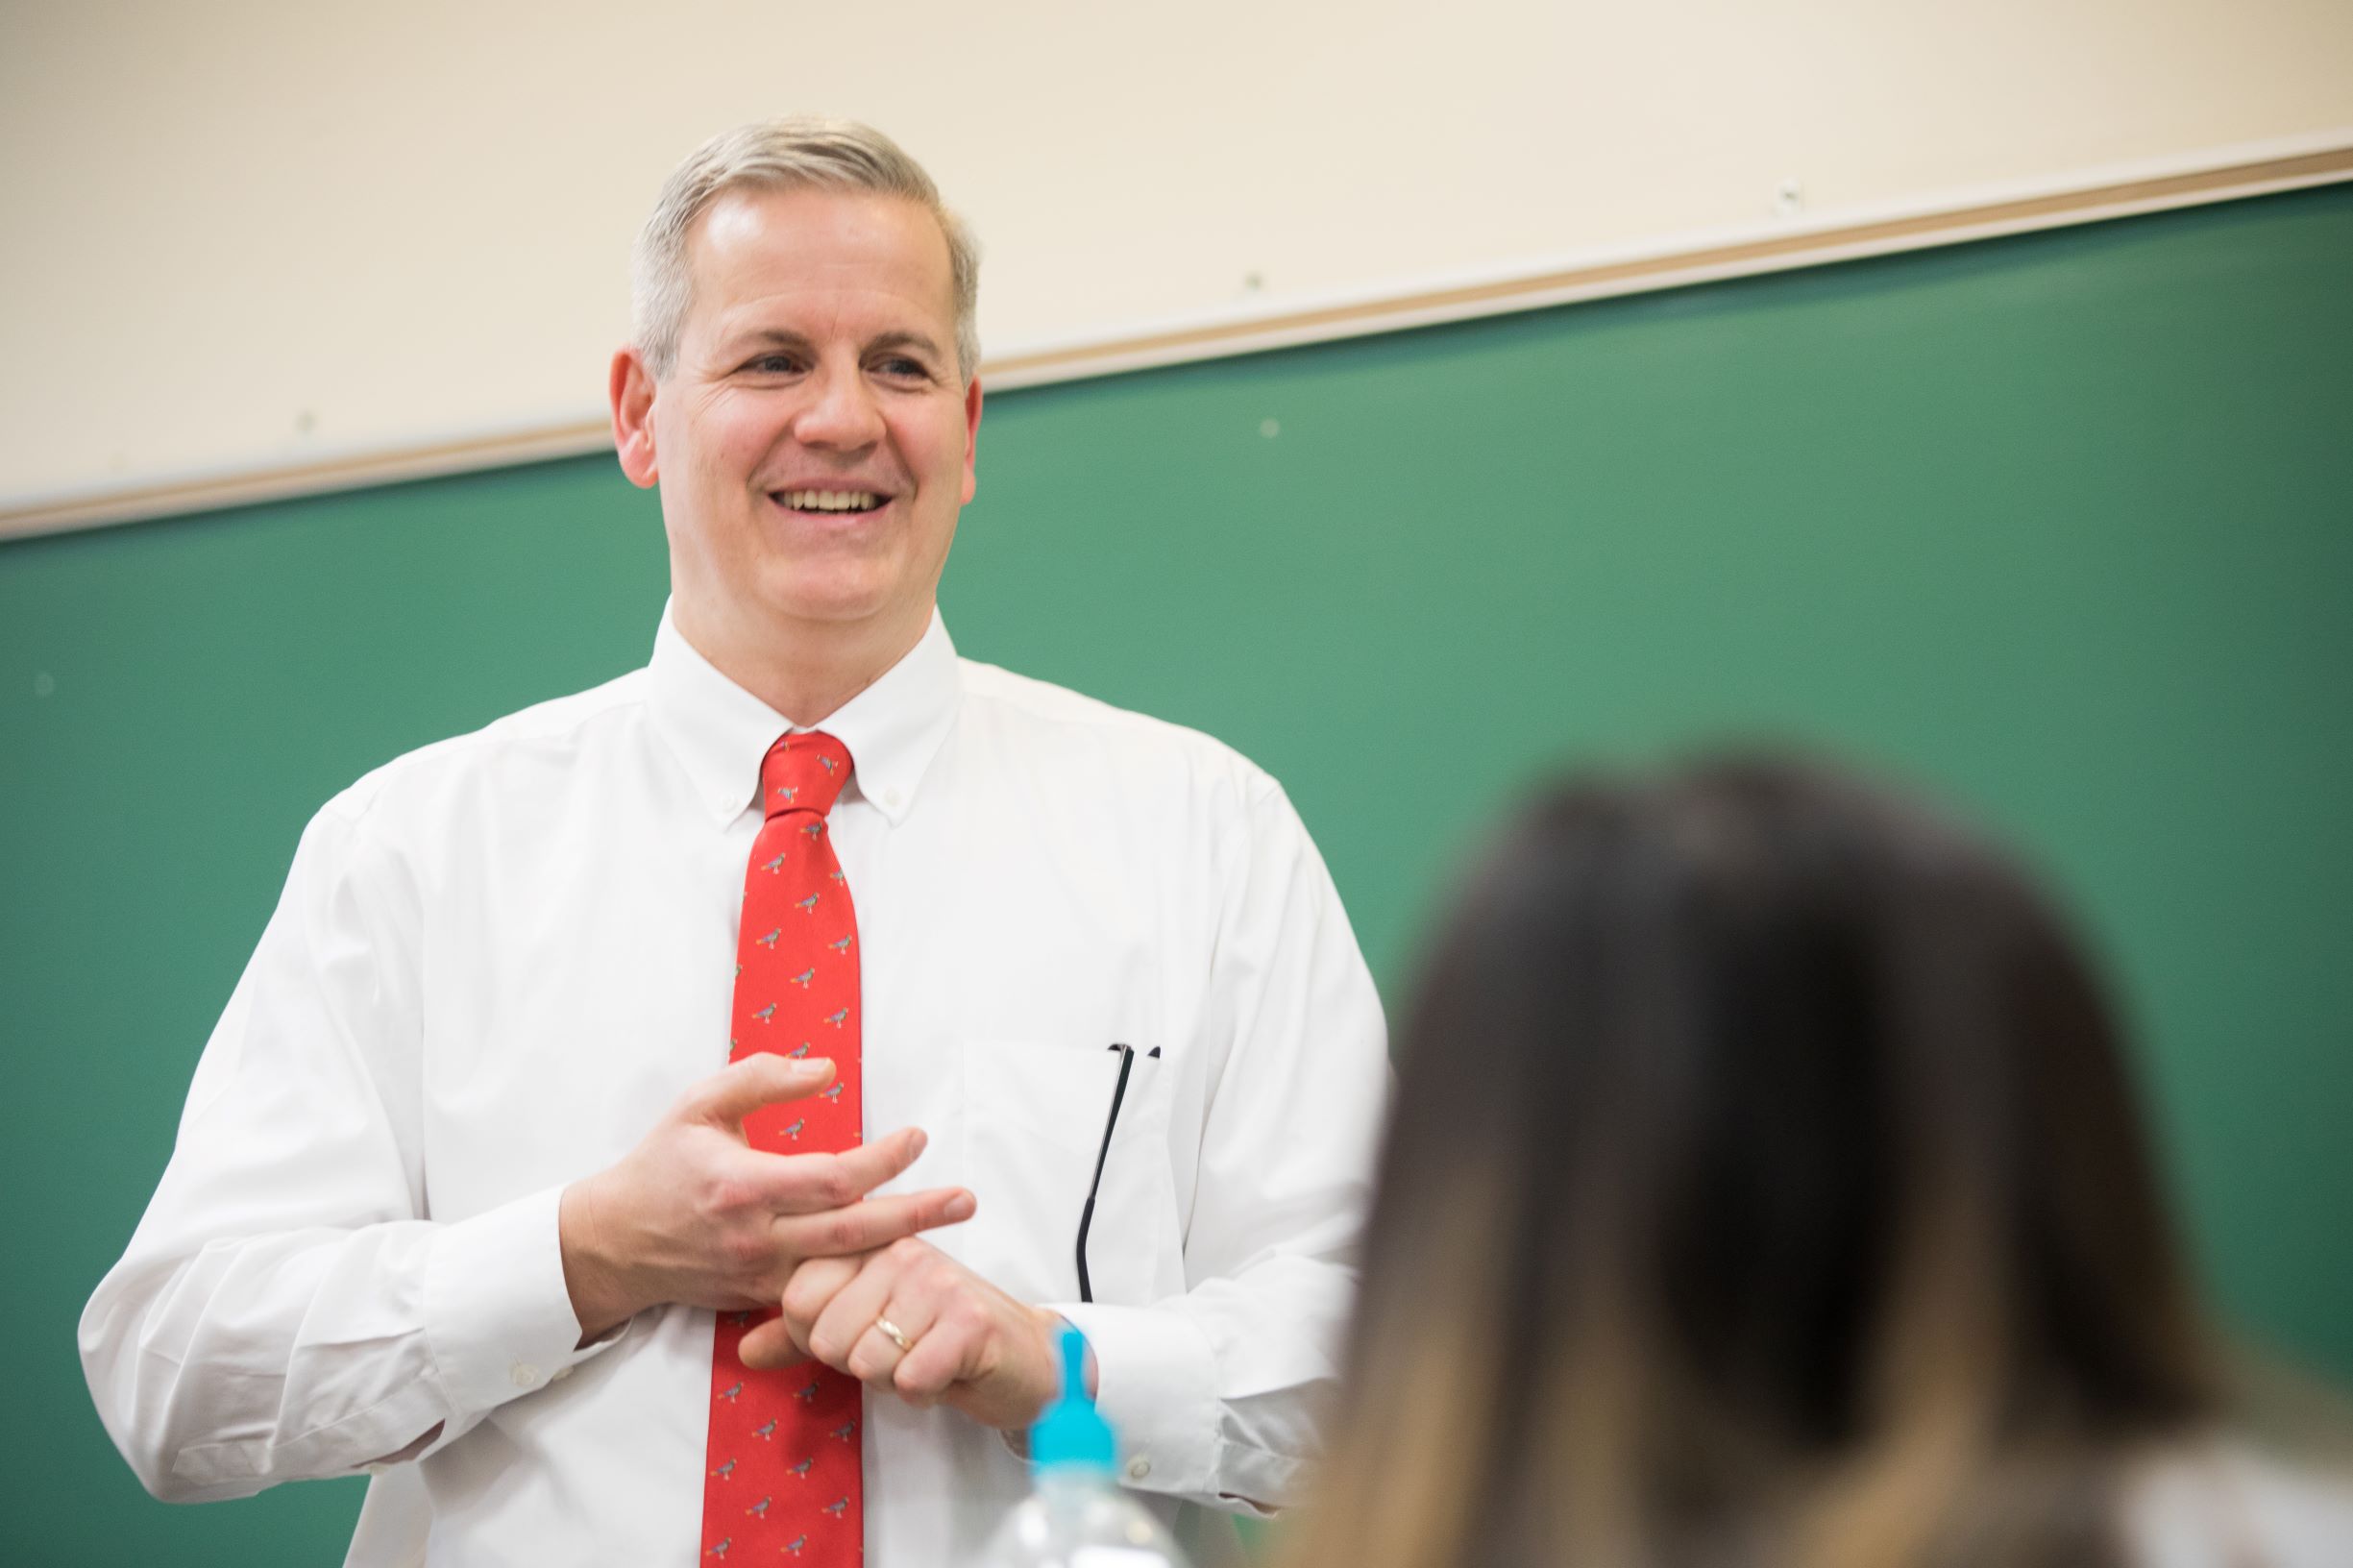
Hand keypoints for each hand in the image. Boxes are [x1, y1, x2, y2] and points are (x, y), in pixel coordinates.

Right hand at [558, 1054, 973, 1339]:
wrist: (615, 1243)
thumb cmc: (661, 1165)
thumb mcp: (699, 1105)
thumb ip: (761, 1079)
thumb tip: (828, 1070)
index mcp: (742, 1186)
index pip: (829, 1178)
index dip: (881, 1161)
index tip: (918, 1138)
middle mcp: (757, 1237)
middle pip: (852, 1232)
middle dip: (915, 1215)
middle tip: (966, 1200)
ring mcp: (761, 1275)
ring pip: (843, 1269)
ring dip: (899, 1251)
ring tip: (949, 1227)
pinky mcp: (762, 1297)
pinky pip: (824, 1290)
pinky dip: (864, 1275)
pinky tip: (904, 1259)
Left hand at [744, 1239, 1062, 1431]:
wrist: (1026, 1359)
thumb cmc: (938, 1341)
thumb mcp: (865, 1330)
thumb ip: (802, 1337)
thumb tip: (745, 1349)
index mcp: (869, 1247)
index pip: (798, 1297)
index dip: (816, 1336)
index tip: (859, 1334)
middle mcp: (900, 1252)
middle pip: (825, 1335)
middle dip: (857, 1364)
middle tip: (900, 1351)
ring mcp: (936, 1281)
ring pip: (865, 1360)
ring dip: (893, 1380)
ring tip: (923, 1359)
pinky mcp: (969, 1319)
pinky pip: (909, 1378)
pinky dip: (923, 1393)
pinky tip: (946, 1373)